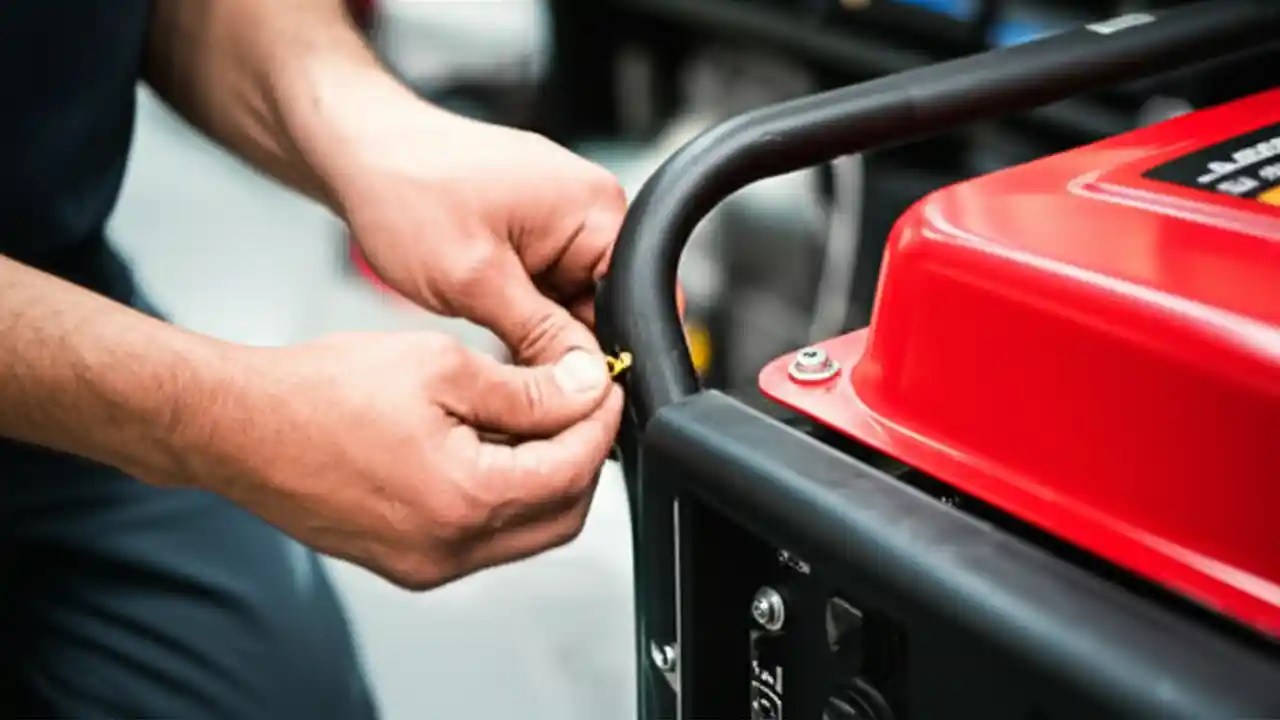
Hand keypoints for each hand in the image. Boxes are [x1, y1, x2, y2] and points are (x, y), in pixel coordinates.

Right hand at [190, 331, 622, 589]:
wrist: (241, 426)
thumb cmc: (321, 391)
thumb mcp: (441, 367)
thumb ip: (527, 390)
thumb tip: (584, 390)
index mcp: (465, 500)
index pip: (573, 470)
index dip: (599, 420)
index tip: (604, 385)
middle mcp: (449, 549)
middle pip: (561, 515)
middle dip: (582, 457)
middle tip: (580, 404)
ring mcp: (426, 564)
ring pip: (524, 532)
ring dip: (545, 479)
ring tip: (535, 417)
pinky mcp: (406, 562)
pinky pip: (482, 538)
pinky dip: (502, 496)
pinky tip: (491, 447)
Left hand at [306, 88, 624, 365]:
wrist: (355, 150)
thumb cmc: (407, 190)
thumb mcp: (476, 280)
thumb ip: (541, 335)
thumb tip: (586, 381)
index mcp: (594, 208)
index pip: (636, 298)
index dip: (608, 351)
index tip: (573, 388)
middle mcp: (587, 209)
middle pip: (604, 306)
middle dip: (564, 342)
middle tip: (516, 363)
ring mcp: (558, 219)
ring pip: (570, 304)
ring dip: (533, 326)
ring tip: (487, 320)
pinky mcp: (530, 230)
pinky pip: (544, 288)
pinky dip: (516, 310)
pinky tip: (483, 311)